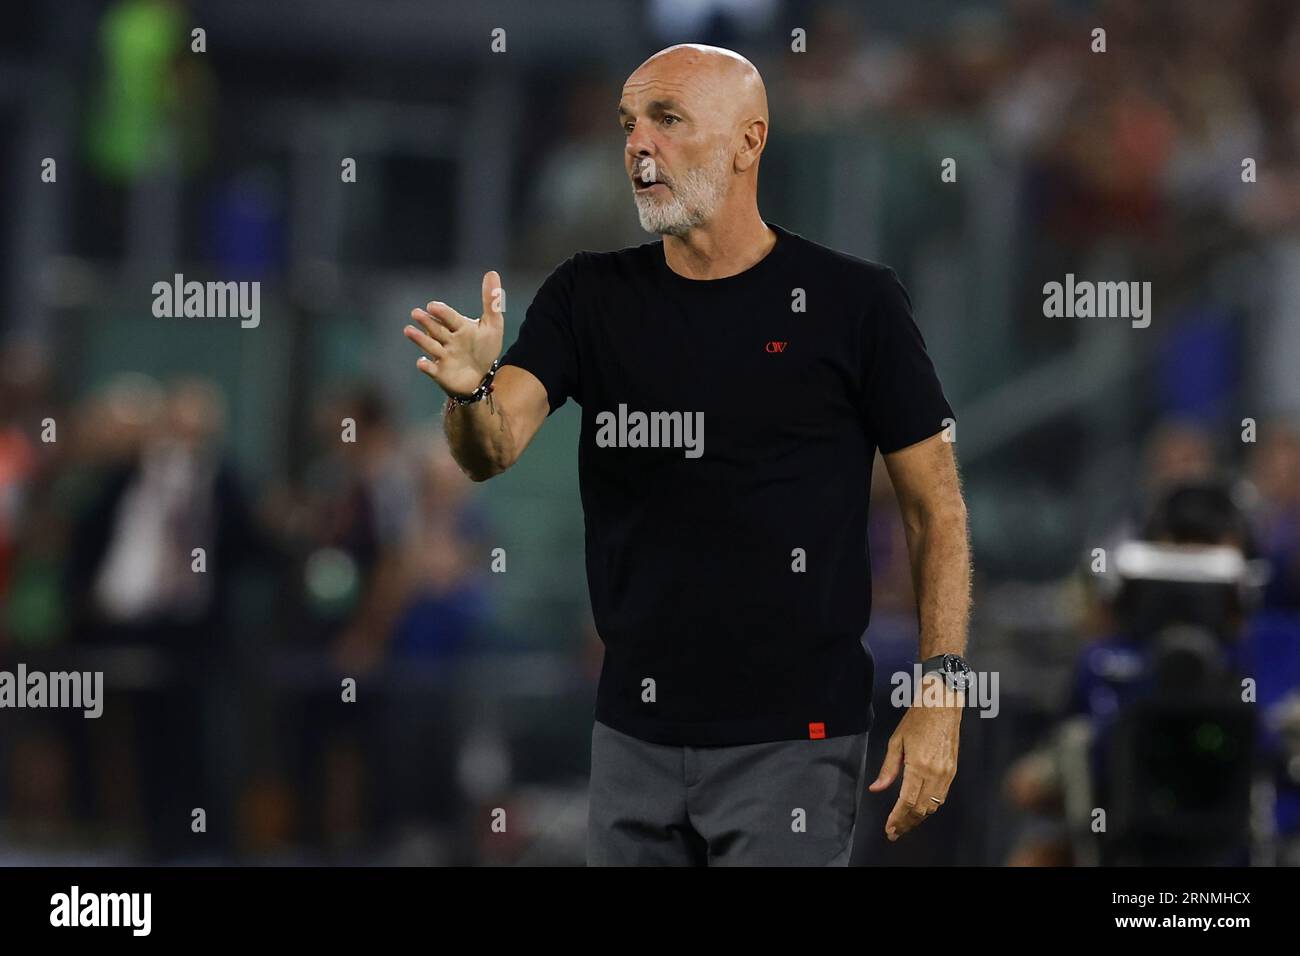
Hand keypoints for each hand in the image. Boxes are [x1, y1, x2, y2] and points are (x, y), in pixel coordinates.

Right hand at [405, 271, 505, 397]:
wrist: (482, 377)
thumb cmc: (485, 348)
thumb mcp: (492, 325)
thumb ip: (491, 301)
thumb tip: (492, 272)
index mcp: (459, 327)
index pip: (449, 317)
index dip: (442, 312)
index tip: (432, 306)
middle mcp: (447, 339)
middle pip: (436, 329)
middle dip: (426, 321)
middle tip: (416, 313)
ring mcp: (442, 356)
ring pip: (430, 345)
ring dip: (420, 339)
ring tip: (408, 330)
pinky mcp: (440, 373)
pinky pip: (432, 369)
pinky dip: (426, 366)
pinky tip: (421, 362)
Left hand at [868, 674, 961, 840]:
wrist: (943, 706)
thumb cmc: (917, 720)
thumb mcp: (896, 742)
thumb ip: (888, 769)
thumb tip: (876, 788)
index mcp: (919, 765)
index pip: (907, 801)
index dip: (897, 818)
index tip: (889, 828)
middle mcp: (935, 773)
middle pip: (921, 809)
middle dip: (906, 823)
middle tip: (894, 831)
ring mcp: (947, 774)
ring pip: (933, 806)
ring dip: (918, 818)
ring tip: (904, 823)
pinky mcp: (953, 771)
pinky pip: (941, 797)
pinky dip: (929, 807)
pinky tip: (919, 809)